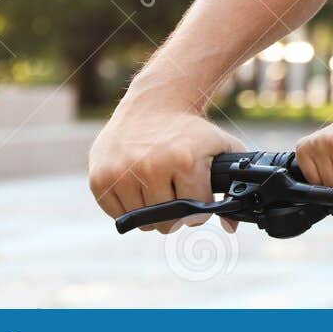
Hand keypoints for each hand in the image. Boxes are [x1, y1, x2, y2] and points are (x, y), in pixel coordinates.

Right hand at [88, 102, 244, 233]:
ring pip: (141, 222)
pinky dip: (128, 208)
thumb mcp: (221, 148)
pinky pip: (116, 214)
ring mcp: (121, 173)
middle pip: (166, 223)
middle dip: (176, 214)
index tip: (198, 195)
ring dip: (151, 212)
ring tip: (157, 188)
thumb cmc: (190, 131)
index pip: (196, 212)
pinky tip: (138, 187)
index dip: (200, 208)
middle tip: (176, 193)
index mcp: (184, 161)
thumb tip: (230, 228)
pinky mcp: (99, 178)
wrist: (154, 103)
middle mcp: (151, 167)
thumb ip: (233, 185)